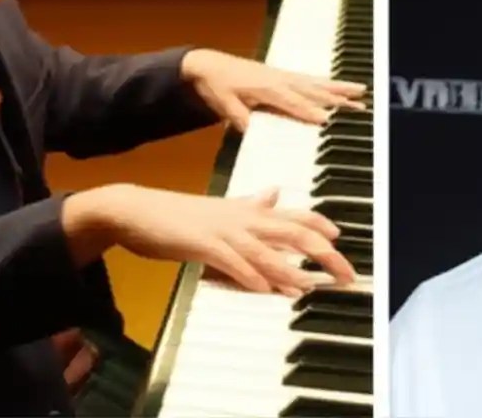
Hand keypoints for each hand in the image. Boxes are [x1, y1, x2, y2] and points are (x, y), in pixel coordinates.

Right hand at [104, 184, 355, 295]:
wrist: (135, 210)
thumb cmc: (178, 214)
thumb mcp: (221, 208)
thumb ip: (250, 204)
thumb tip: (275, 192)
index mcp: (247, 210)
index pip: (293, 213)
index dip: (320, 223)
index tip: (340, 237)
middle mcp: (241, 218)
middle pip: (292, 230)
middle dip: (322, 252)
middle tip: (346, 272)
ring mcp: (222, 230)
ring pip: (264, 248)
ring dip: (289, 268)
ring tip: (311, 285)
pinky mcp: (201, 244)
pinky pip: (230, 260)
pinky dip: (248, 274)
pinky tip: (263, 288)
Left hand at [181, 48, 367, 130]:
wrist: (207, 64)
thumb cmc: (215, 85)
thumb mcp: (222, 103)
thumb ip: (238, 116)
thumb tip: (250, 129)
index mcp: (265, 88)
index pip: (291, 102)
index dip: (308, 111)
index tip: (326, 120)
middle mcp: (278, 80)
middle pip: (312, 91)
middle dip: (335, 98)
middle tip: (358, 104)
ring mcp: (281, 76)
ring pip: (314, 83)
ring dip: (337, 88)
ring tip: (359, 91)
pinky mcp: (281, 75)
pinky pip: (308, 79)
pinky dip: (324, 83)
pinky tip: (336, 87)